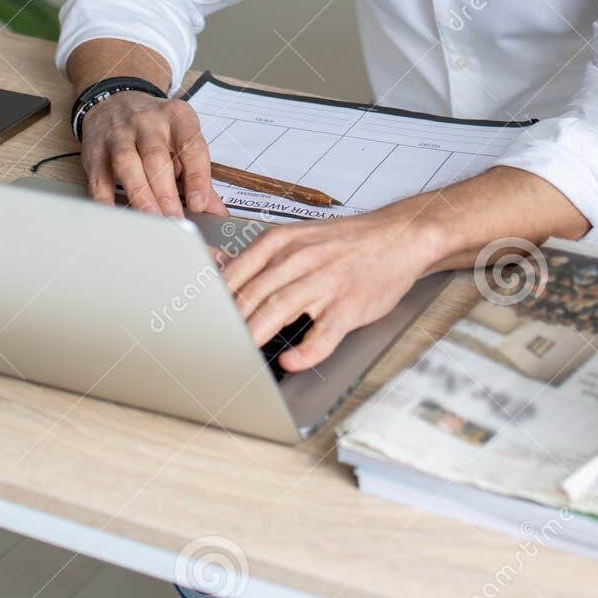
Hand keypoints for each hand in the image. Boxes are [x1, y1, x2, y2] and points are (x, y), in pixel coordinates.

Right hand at [79, 92, 226, 218]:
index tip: (199, 204)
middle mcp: (148, 121)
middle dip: (166, 192)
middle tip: (174, 219)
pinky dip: (106, 199)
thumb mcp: (181, 137)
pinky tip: (116, 214)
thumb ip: (197, 173)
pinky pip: (99, 176)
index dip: (197, 177)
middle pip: (157, 157)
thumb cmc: (155, 126)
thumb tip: (216, 210)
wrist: (115, 99)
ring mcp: (119, 133)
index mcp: (177, 117)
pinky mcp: (96, 149)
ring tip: (150, 218)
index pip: (191, 146)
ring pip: (127, 162)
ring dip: (139, 193)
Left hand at [221, 208, 441, 371]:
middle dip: (229, 322)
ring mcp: (326, 282)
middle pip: (253, 294)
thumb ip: (262, 258)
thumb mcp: (299, 236)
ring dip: (255, 334)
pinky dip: (305, 351)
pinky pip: (324, 333)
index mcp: (283, 241)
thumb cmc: (345, 242)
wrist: (398, 236)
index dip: (215, 300)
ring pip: (280, 310)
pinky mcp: (349, 305)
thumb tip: (221, 274)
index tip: (199, 320)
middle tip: (212, 344)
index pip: (237, 273)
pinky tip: (291, 361)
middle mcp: (301, 258)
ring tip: (238, 355)